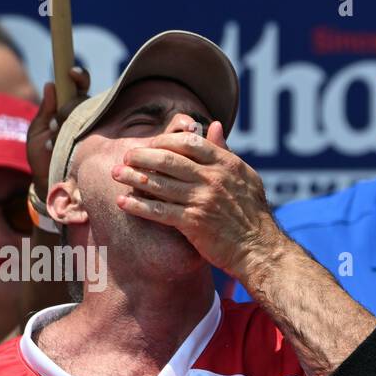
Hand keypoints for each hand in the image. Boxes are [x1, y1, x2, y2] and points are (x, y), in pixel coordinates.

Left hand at [27, 67, 91, 199]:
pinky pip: (94, 135)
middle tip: (56, 122)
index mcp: (69, 110)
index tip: (71, 72)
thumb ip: (45, 110)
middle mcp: (85, 119)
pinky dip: (73, 141)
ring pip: (89, 116)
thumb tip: (51, 84)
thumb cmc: (41, 157)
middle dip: (69, 106)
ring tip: (53, 142)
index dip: (78, 77)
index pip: (79, 86)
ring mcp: (94, 132)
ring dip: (67, 127)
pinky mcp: (99, 147)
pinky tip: (59, 151)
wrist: (48, 184)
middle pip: (87, 99)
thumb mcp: (37, 132)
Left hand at [113, 120, 283, 279]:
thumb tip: (214, 125)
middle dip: (141, 155)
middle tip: (126, 156)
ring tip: (115, 174)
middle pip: (167, 159)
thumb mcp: (246, 177)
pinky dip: (138, 205)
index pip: (188, 142)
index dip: (164, 140)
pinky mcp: (193, 222)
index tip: (151, 145)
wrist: (260, 250)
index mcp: (226, 164)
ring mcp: (202, 200)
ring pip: (158, 183)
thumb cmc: (253, 215)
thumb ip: (226, 152)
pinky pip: (158, 210)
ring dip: (132, 177)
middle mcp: (213, 179)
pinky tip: (123, 202)